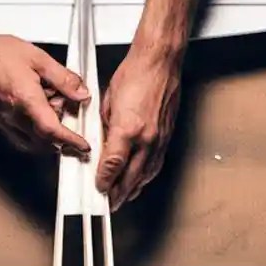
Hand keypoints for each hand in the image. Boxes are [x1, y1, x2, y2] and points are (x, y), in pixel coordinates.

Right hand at [0, 24, 91, 154]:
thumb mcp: (38, 59)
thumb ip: (63, 78)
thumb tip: (80, 92)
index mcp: (26, 101)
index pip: (53, 130)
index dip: (70, 140)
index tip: (82, 145)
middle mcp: (14, 116)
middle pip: (44, 140)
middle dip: (59, 134)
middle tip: (68, 113)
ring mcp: (3, 120)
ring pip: (31, 141)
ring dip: (45, 134)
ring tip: (49, 107)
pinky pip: (18, 136)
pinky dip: (31, 133)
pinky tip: (34, 114)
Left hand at [96, 48, 183, 210]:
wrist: (160, 62)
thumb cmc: (135, 74)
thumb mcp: (108, 103)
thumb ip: (105, 130)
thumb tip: (101, 146)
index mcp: (127, 129)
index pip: (112, 165)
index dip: (104, 181)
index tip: (98, 188)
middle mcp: (146, 138)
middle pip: (131, 177)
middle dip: (119, 193)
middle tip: (110, 203)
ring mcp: (159, 139)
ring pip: (146, 174)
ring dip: (134, 188)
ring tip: (124, 196)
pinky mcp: (167, 136)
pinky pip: (156, 163)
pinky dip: (147, 175)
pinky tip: (142, 179)